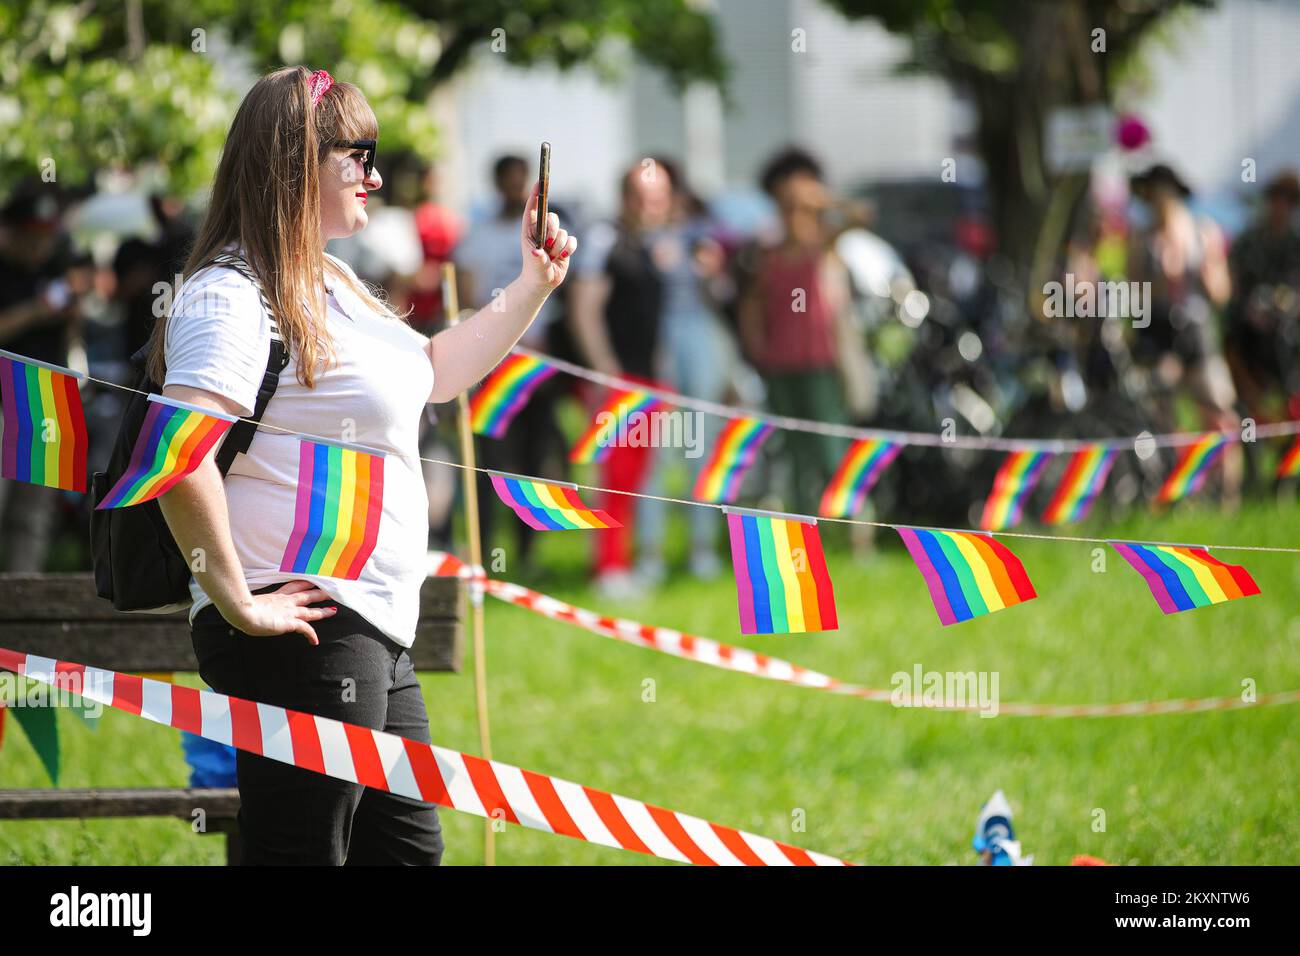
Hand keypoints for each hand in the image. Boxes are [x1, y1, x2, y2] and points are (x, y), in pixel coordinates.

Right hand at [220, 580, 337, 644]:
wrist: (242, 613)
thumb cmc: (241, 607)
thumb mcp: (249, 600)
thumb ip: (252, 599)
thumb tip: (239, 596)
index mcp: (276, 596)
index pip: (294, 586)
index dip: (305, 583)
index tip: (313, 580)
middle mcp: (285, 603)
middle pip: (307, 595)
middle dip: (319, 593)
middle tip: (331, 590)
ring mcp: (288, 612)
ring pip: (310, 611)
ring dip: (322, 611)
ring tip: (333, 611)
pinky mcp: (289, 623)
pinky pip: (305, 629)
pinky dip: (311, 635)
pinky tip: (315, 641)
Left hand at [520, 181, 577, 293]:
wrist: (543, 282)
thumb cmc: (534, 271)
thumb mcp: (534, 264)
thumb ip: (537, 257)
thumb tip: (538, 252)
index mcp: (529, 230)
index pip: (532, 208)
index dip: (535, 195)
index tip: (539, 182)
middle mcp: (542, 230)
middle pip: (551, 217)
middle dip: (552, 230)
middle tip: (548, 244)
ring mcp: (554, 236)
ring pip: (563, 230)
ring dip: (559, 246)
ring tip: (552, 257)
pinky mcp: (565, 244)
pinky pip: (572, 239)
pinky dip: (569, 249)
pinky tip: (562, 257)